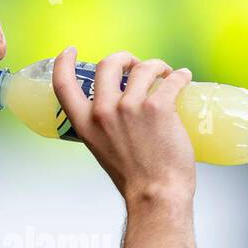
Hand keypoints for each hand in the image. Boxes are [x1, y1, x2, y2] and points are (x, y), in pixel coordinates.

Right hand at [52, 47, 195, 202]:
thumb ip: (103, 128)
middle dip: (125, 57)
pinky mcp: (158, 107)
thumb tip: (118, 112)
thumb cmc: (135, 180)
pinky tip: (184, 78)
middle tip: (136, 64)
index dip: (64, 62)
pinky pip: (172, 79)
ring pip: (144, 67)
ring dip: (157, 66)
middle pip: (108, 64)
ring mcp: (131, 107)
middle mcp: (104, 112)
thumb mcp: (103, 150)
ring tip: (166, 75)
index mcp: (86, 124)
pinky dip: (181, 75)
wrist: (156, 195)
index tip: (71, 51)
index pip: (63, 85)